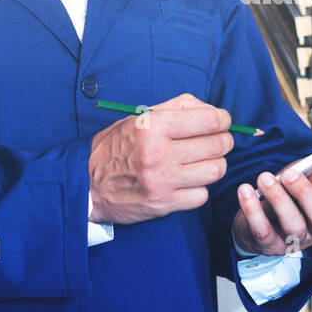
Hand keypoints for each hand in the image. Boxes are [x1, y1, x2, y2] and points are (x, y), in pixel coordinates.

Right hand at [88, 94, 233, 224]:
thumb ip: (177, 107)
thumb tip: (213, 111)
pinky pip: (202, 195)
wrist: (87, 185)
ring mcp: (162, 180)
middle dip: (224, 141)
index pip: (210, 121)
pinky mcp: (164, 204)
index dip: (224, 120)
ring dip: (216, 165)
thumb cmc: (116, 147)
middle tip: (219, 141)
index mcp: (152, 126)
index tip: (223, 122)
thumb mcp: (139, 117)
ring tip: (205, 161)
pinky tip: (188, 182)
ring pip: (216, 171)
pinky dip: (200, 188)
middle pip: (217, 145)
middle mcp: (158, 153)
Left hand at [231, 130, 311, 255]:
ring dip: (278, 200)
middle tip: (288, 173)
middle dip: (305, 194)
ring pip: (292, 226)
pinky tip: (245, 191)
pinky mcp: (267, 245)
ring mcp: (292, 241)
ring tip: (264, 177)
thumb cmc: (294, 193)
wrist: (262, 215)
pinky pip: (262, 233)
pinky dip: (252, 211)